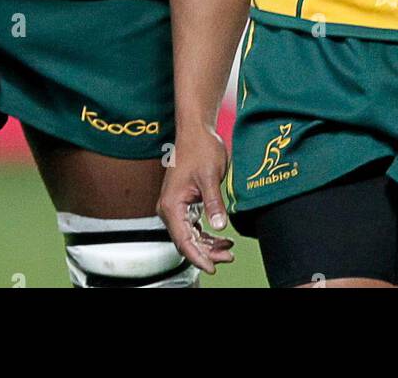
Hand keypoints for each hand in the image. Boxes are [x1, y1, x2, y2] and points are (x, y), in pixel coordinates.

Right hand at [158, 129, 234, 273]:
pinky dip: (206, 235)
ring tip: (228, 249)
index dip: (199, 257)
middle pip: (186, 241)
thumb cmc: (200, 148)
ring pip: (190, 236)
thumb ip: (213, 203)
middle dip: (207, 253)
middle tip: (228, 256)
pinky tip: (222, 237)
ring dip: (208, 245)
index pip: (183, 241)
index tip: (214, 267)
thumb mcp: (210, 176)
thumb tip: (219, 226)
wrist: (196, 130)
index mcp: (171, 204)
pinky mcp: (183, 203)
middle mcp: (169, 208)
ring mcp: (175, 207)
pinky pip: (192, 227)